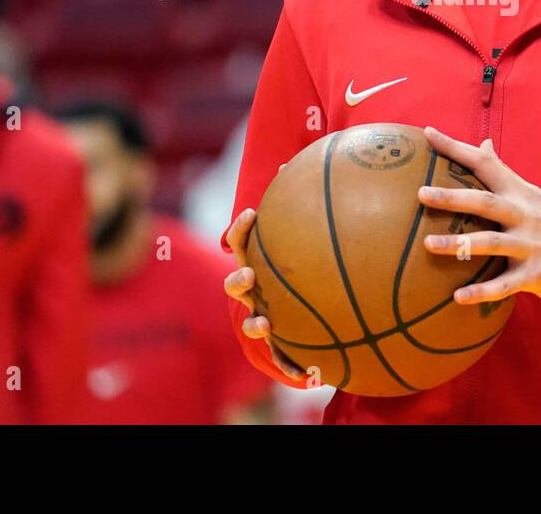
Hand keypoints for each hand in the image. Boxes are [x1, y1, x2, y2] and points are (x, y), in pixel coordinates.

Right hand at [223, 207, 307, 381]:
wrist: (297, 314)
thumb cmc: (296, 270)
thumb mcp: (299, 242)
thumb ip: (301, 211)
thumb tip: (299, 168)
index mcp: (256, 263)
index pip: (242, 243)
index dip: (241, 229)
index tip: (250, 213)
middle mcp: (253, 292)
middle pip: (235, 285)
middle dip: (238, 281)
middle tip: (249, 275)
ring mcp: (261, 317)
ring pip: (251, 323)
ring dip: (255, 324)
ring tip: (264, 325)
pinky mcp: (276, 344)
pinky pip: (281, 357)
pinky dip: (290, 365)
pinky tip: (305, 374)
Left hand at [417, 126, 540, 307]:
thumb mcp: (534, 195)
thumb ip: (505, 173)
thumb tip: (482, 143)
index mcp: (522, 193)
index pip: (487, 164)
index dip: (457, 149)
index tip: (428, 134)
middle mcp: (526, 215)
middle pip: (486, 202)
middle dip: (453, 198)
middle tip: (421, 194)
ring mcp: (532, 246)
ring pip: (491, 243)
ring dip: (459, 244)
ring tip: (428, 244)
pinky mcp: (536, 275)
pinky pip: (504, 285)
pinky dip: (481, 291)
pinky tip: (458, 297)